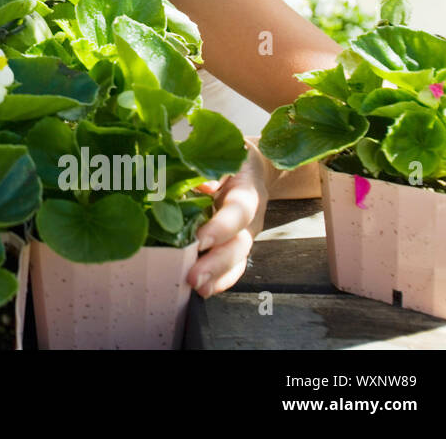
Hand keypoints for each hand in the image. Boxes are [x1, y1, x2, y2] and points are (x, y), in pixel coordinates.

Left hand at [186, 144, 269, 298]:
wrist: (252, 168)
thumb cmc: (232, 160)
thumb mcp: (227, 155)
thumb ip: (215, 167)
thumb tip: (203, 185)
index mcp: (248, 193)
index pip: (239, 212)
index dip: (222, 227)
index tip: (200, 240)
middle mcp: (250, 219)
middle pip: (239, 245)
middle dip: (216, 263)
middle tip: (193, 277)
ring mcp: (245, 235)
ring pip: (237, 260)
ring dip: (216, 277)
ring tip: (196, 288)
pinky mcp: (237, 246)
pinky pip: (233, 267)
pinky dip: (220, 280)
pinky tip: (203, 290)